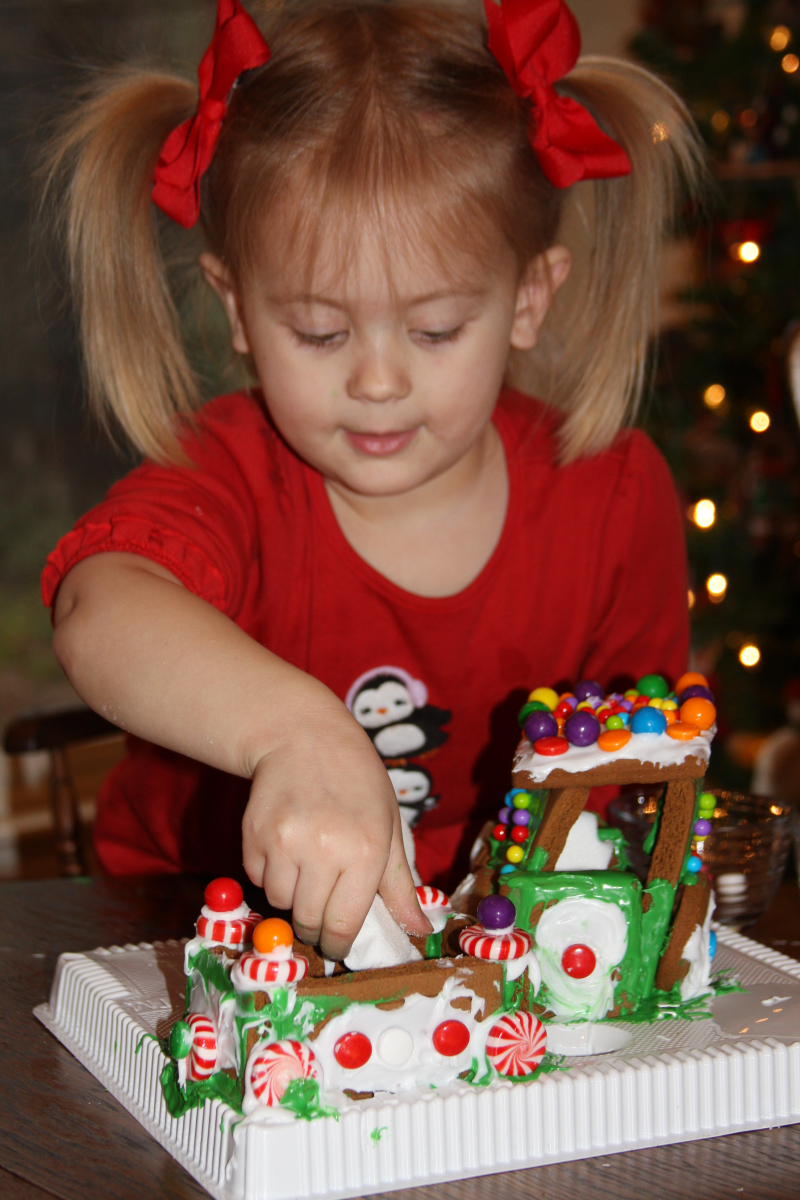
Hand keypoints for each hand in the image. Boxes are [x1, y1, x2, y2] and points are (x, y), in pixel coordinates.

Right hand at [242, 714, 429, 959]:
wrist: (304, 736)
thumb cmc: (357, 782)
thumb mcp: (389, 826)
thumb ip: (400, 884)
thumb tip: (419, 931)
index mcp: (365, 850)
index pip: (344, 924)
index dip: (339, 944)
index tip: (337, 945)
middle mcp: (323, 849)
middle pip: (308, 920)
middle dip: (315, 923)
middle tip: (321, 906)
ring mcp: (284, 841)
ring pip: (280, 902)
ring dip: (292, 895)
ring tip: (306, 863)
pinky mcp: (253, 834)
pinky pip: (257, 878)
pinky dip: (270, 873)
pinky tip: (285, 845)